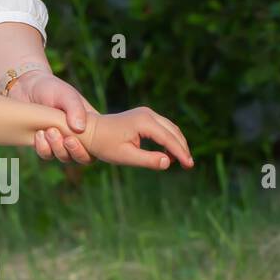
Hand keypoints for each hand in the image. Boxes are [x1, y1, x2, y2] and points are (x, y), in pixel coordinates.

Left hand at [5, 69, 96, 163]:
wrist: (25, 87)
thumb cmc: (51, 88)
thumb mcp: (66, 95)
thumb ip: (75, 109)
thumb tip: (80, 129)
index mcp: (90, 125)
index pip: (99, 146)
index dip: (91, 149)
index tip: (74, 138)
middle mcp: (77, 136)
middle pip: (84, 157)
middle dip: (74, 151)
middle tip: (65, 138)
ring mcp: (60, 142)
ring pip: (65, 157)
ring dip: (58, 148)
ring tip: (48, 131)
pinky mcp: (44, 144)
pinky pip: (47, 155)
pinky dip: (43, 148)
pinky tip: (39, 135)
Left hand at [79, 107, 193, 170]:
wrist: (90, 130)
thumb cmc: (104, 145)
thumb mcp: (125, 156)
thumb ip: (147, 160)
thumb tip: (168, 162)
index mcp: (143, 122)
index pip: (168, 139)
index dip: (180, 153)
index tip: (189, 166)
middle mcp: (147, 114)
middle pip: (173, 131)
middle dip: (182, 148)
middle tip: (188, 165)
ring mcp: (146, 113)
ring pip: (170, 128)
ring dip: (177, 143)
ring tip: (181, 162)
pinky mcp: (144, 116)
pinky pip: (163, 127)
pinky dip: (169, 139)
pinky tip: (169, 154)